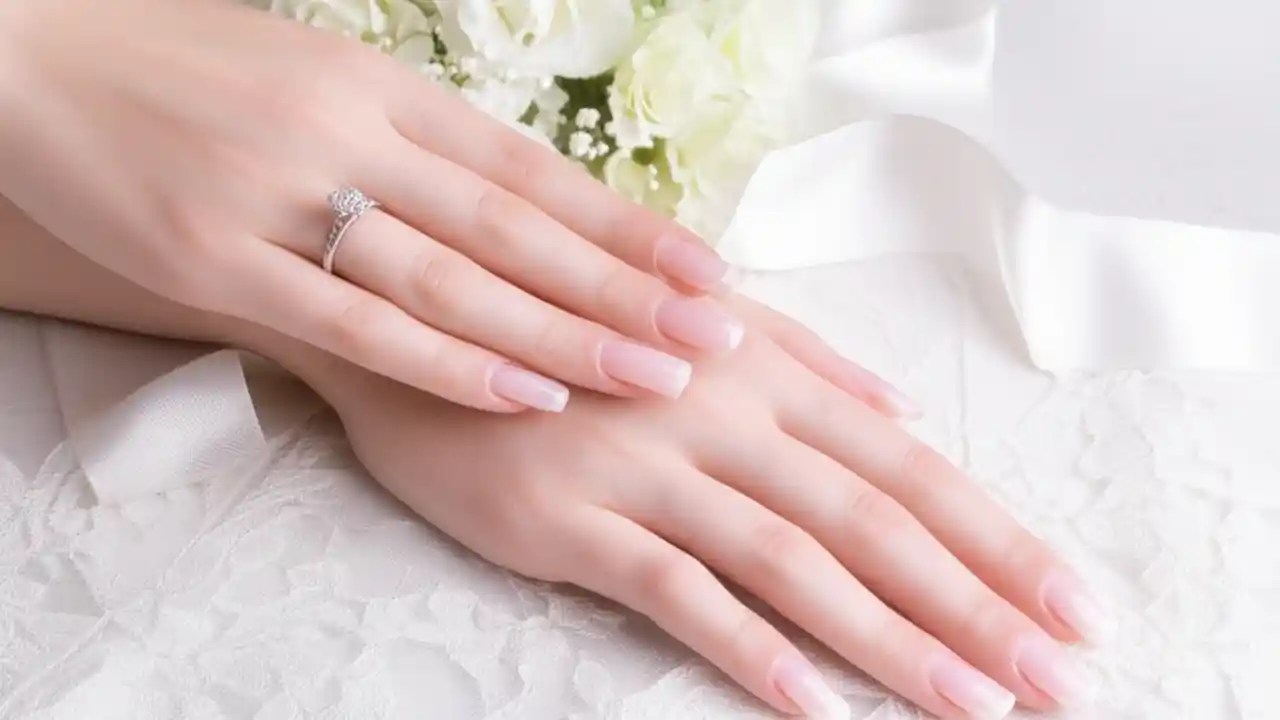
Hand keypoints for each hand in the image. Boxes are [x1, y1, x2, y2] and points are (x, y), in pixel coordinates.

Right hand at [0, 0, 742, 412]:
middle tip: (714, 334)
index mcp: (378, 85)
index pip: (531, 168)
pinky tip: (522, 394)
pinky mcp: (216, 258)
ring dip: (560, 332)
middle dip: (624, 286)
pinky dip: (443, 362)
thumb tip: (514, 190)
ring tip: (651, 374)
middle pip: (515, 227)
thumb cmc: (183, 62)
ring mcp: (281, 197)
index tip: (706, 269)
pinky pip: (352, 320)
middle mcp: (347, 135)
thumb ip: (410, 133)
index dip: (625, 222)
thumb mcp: (313, 71)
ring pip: (452, 278)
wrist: (29, 50)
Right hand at [306, 299, 1105, 719]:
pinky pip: (675, 591)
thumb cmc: (575, 339)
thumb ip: (805, 361)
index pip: (903, 466)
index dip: (994, 537)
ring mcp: (647, 466)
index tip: (1069, 604)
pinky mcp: (574, 518)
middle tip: (1058, 680)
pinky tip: (810, 705)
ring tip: (973, 704)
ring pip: (791, 558)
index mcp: (762, 369)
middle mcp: (721, 412)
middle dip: (974, 603)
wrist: (425, 335)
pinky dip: (746, 647)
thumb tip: (904, 410)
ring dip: (888, 636)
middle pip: (869, 518)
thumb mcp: (695, 327)